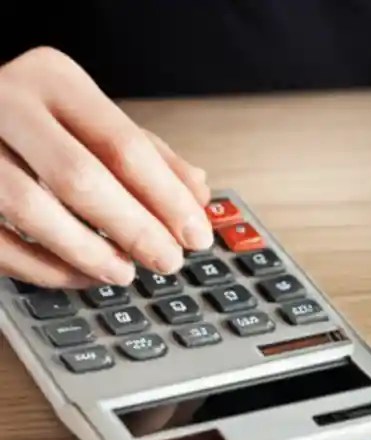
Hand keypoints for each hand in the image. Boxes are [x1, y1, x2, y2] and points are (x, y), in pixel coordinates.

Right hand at [0, 47, 211, 288]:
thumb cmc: (35, 120)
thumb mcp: (94, 119)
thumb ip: (149, 155)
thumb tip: (197, 195)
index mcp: (54, 79)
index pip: (124, 144)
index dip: (167, 198)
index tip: (196, 235)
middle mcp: (7, 102)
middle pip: (79, 176)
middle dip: (133, 228)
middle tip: (167, 261)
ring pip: (29, 208)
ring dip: (86, 251)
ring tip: (124, 273)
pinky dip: (40, 267)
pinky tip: (78, 275)